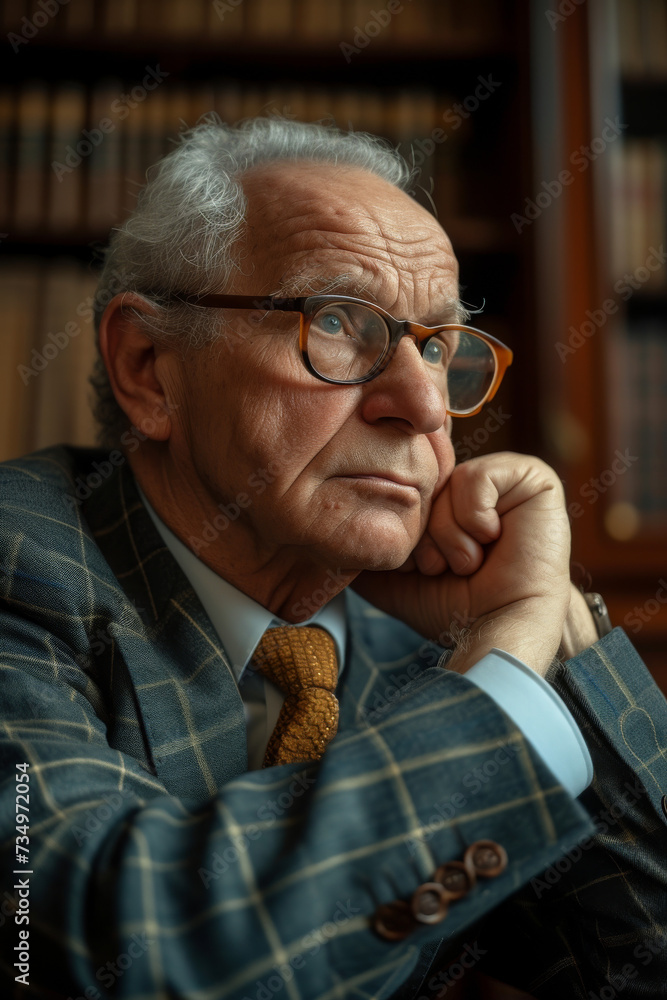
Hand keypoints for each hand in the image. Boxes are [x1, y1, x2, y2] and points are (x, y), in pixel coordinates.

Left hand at [352, 452, 572, 675]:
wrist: (498, 629)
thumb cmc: (452, 606)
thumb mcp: (390, 576)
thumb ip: (362, 548)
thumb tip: (319, 534)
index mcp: (442, 501)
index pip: (404, 489)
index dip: (407, 532)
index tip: (423, 568)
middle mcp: (469, 485)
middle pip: (423, 483)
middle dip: (427, 535)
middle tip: (445, 567)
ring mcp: (501, 478)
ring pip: (447, 482)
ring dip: (451, 534)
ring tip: (471, 561)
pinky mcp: (530, 477)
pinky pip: (476, 477)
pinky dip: (476, 518)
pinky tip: (492, 541)